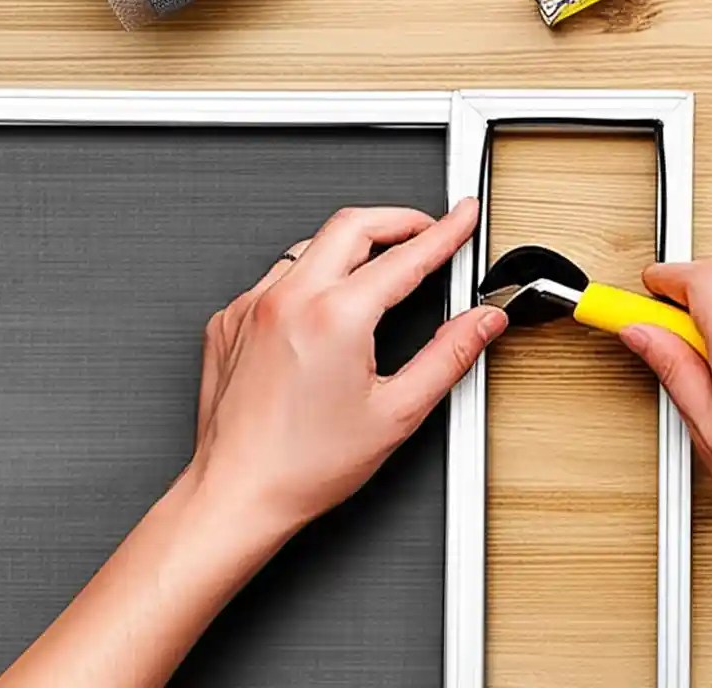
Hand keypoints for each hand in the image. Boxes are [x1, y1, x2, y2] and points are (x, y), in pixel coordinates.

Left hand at [192, 198, 506, 531]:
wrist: (238, 494)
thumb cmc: (304, 466)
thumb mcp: (397, 412)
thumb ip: (448, 356)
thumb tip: (482, 323)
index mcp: (334, 317)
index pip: (405, 256)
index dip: (445, 233)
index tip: (462, 217)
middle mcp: (287, 300)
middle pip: (352, 225)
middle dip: (398, 221)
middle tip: (427, 233)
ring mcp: (252, 306)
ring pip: (310, 246)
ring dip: (351, 249)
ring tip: (379, 274)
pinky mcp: (230, 321)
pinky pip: (276, 279)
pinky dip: (308, 280)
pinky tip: (325, 310)